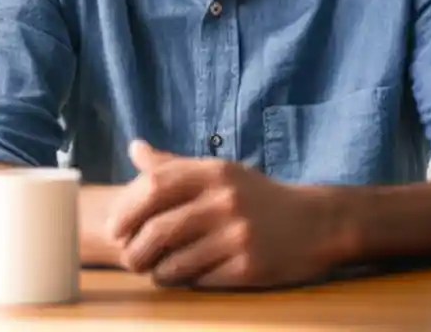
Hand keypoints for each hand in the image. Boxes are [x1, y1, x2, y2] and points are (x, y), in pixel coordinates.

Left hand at [107, 140, 344, 287]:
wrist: (316, 223)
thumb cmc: (257, 197)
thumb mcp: (220, 172)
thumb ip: (175, 165)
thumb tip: (135, 148)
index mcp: (213, 172)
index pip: (155, 186)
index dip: (127, 209)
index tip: (114, 228)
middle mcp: (225, 200)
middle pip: (160, 228)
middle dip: (136, 249)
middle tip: (128, 259)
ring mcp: (238, 235)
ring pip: (176, 260)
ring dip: (156, 271)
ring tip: (153, 271)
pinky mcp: (250, 268)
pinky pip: (200, 279)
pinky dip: (184, 281)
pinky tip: (182, 278)